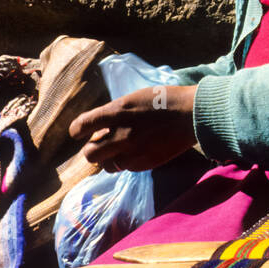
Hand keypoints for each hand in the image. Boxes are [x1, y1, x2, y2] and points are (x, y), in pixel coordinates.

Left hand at [68, 84, 196, 172]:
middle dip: (92, 150)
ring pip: (107, 165)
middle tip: (99, 144)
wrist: (192, 115)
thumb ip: (115, 113)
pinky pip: (126, 168)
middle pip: (90, 154)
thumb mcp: (134, 99)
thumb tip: (101, 127)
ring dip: (109, 158)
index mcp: (116, 113)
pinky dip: (128, 162)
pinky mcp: (145, 164)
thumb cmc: (164, 100)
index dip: (76, 130)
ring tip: (120, 149)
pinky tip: (138, 151)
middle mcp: (120, 135)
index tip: (78, 132)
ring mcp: (133, 152)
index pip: (82, 125)